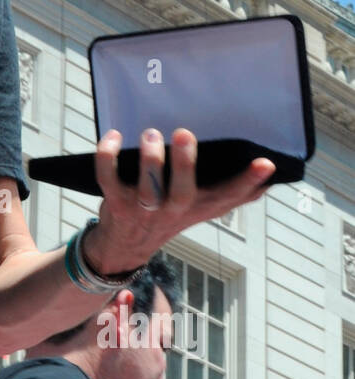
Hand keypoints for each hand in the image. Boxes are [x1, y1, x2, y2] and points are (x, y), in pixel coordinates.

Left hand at [88, 127, 273, 273]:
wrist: (125, 246)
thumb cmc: (169, 215)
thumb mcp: (202, 207)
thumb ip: (232, 193)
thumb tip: (271, 178)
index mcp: (199, 207)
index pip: (228, 197)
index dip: (247, 183)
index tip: (265, 164)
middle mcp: (173, 210)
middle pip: (183, 192)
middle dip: (184, 164)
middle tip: (184, 133)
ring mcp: (143, 209)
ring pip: (147, 187)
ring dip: (148, 160)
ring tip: (151, 134)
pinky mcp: (115, 204)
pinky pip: (108, 179)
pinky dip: (106, 157)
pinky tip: (113, 137)